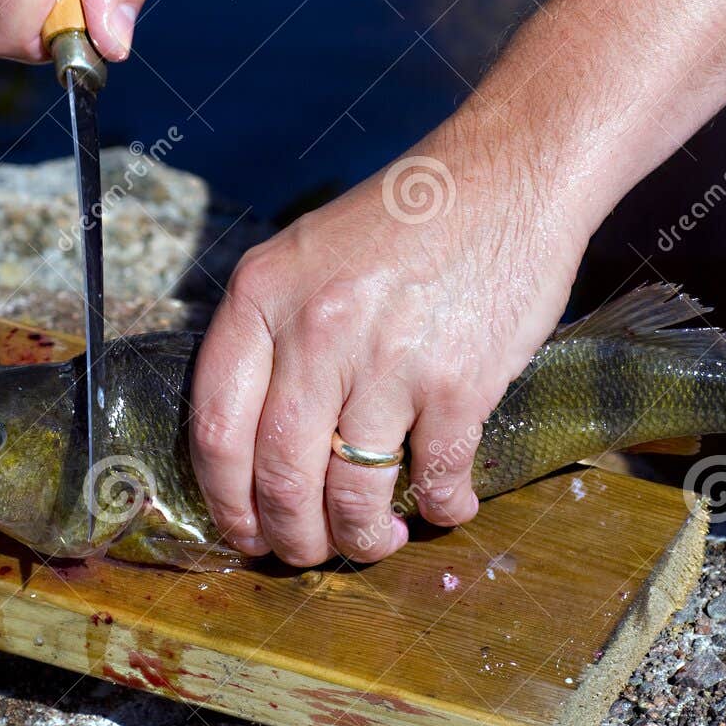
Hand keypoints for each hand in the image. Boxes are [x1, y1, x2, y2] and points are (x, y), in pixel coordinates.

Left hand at [188, 111, 585, 565]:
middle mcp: (315, 330)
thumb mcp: (307, 252)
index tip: (242, 530)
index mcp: (263, 296)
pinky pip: (437, 475)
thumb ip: (272, 332)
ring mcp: (387, 360)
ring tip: (376, 539)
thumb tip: (253, 440)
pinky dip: (444, 508)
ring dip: (362, 537)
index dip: (224, 499)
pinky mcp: (458, 382)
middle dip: (291, 535)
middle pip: (280, 474)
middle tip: (307, 552)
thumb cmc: (406, 219)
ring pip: (353, 490)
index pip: (216, 426)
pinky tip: (448, 509)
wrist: (509, 173)